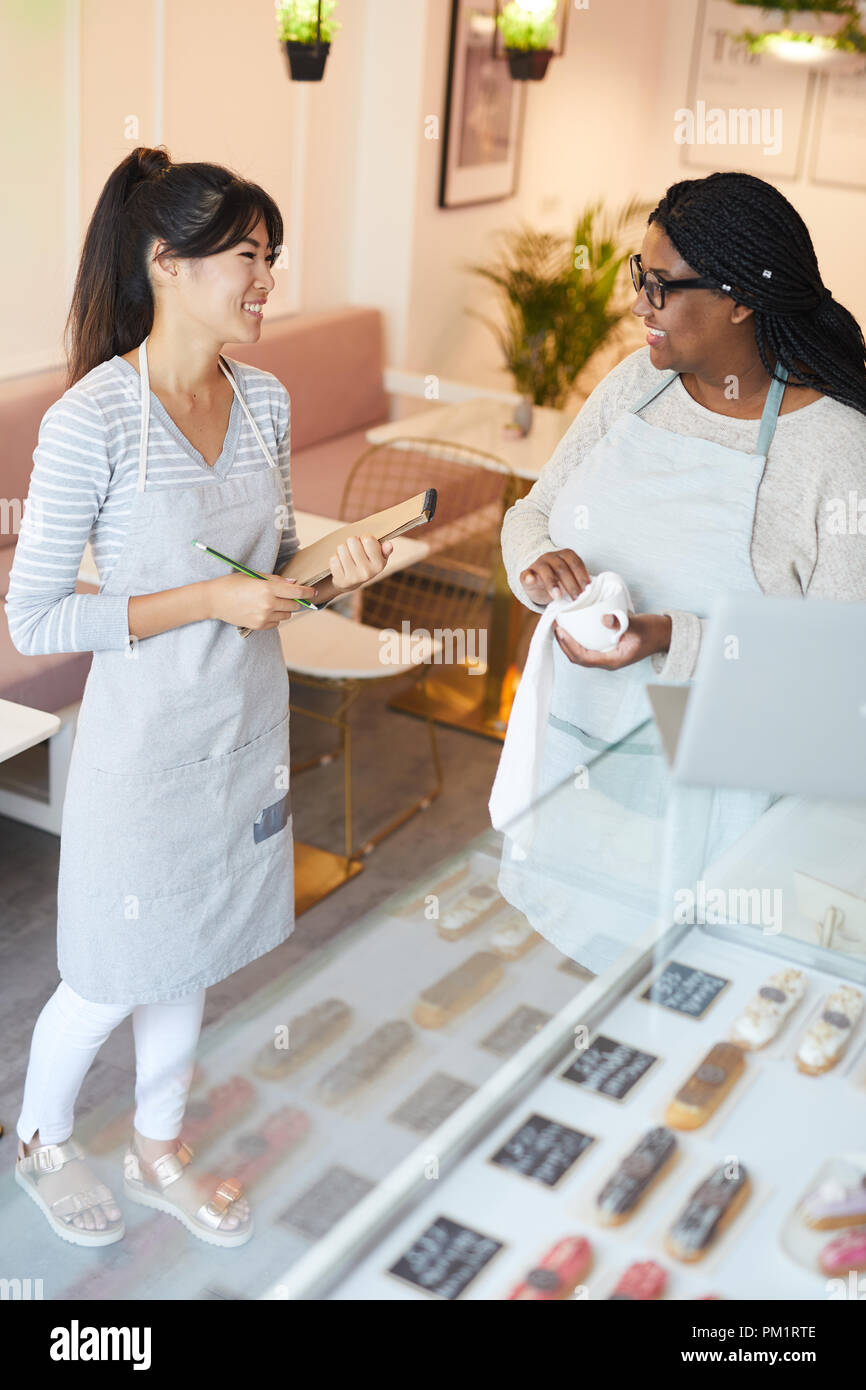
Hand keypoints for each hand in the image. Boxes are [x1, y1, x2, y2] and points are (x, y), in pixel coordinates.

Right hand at [207, 572, 317, 628]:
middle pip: (294, 605)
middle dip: (295, 600)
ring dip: (284, 609)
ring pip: (286, 616)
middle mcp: (268, 604)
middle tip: (288, 596)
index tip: (313, 592)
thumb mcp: (254, 575)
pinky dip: (274, 618)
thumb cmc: (233, 583)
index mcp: (267, 588)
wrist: (214, 600)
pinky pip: (276, 623)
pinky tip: (263, 610)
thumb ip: (276, 580)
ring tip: (271, 602)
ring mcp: (263, 617)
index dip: (307, 592)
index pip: (296, 592)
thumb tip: (294, 582)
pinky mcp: (259, 626)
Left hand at [329, 535, 393, 591]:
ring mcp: (353, 577)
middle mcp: (367, 572)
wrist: (351, 583)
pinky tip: (340, 563)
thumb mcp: (379, 557)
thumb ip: (385, 550)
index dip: (364, 537)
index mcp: (379, 564)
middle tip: (354, 548)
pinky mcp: (340, 579)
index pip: (368, 540)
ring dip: (343, 549)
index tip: (365, 543)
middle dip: (352, 541)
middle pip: (352, 541)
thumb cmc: (366, 564)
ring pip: (341, 548)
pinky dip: (335, 558)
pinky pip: (333, 559)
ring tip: (347, 555)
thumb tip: (388, 544)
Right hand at [520, 549, 590, 602]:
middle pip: (562, 568)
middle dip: (571, 584)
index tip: (588, 590)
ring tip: (558, 597)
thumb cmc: (559, 581)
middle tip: (576, 598)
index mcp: (565, 555)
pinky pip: (526, 574)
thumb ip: (579, 583)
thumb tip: (591, 595)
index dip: (582, 576)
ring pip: (545, 571)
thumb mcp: (570, 580)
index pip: (576, 563)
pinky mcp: (526, 574)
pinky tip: (531, 580)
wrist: (538, 581)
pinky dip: (528, 577)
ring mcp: (538, 564)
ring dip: (552, 584)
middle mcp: (552, 557)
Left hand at [553, 612, 671, 669]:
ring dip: (568, 643)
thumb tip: (603, 618)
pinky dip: (578, 639)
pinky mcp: (608, 648)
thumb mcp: (638, 624)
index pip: (583, 657)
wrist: (665, 634)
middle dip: (564, 644)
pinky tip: (574, 627)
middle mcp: (608, 661)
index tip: (560, 631)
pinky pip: (588, 647)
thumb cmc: (653, 631)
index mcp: (613, 660)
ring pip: (581, 654)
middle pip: (578, 658)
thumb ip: (621, 622)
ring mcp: (608, 655)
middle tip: (555, 627)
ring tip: (560, 627)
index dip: (569, 646)